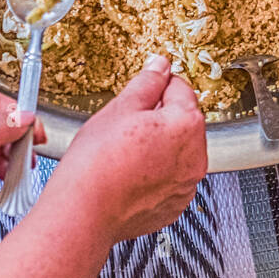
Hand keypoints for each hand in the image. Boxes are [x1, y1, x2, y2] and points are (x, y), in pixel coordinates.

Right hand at [53, 54, 206, 244]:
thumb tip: (161, 66)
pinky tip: (131, 172)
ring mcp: (186, 184)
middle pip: (183, 121)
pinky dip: (156, 172)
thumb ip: (148, 82)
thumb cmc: (97, 162)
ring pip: (178, 151)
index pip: (180, 88)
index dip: (158, 86)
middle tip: (126, 125)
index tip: (143, 92)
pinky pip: (171, 178)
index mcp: (187, 124)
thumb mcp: (121, 107)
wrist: (83, 212)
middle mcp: (196, 156)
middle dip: (160, 117)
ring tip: (126, 151)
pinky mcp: (175, 204)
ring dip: (160, 145)